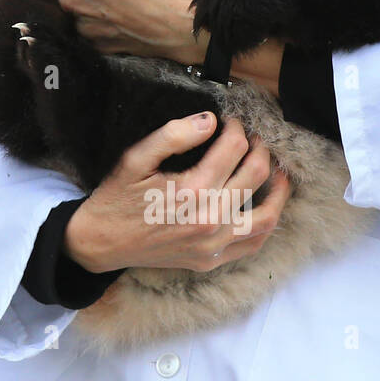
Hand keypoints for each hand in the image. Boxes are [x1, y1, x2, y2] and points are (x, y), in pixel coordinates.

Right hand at [64, 114, 290, 273]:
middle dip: (259, 149)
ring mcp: (213, 244)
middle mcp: (209, 219)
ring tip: (277, 170)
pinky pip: (253, 244)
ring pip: (267, 215)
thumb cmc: (116, 198)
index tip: (229, 121)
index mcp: (192, 190)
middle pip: (255, 174)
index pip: (233, 148)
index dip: (235, 128)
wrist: (101, 241)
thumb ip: (173, 135)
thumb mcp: (136, 158)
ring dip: (278, 189)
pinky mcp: (211, 259)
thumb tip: (210, 121)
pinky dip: (266, 223)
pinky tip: (264, 206)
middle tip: (253, 138)